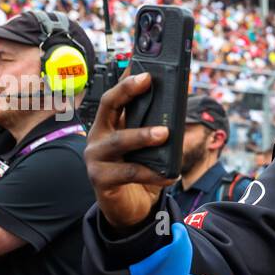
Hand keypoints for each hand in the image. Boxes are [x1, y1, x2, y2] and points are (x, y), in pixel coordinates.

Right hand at [83, 71, 176, 227]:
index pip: (116, 95)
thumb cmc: (139, 172)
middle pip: (108, 105)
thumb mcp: (148, 148)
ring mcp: (96, 157)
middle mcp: (98, 136)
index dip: (127, 78)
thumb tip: (178, 110)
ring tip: (164, 133)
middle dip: (127, 90)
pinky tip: (170, 175)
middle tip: (147, 80)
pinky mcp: (101, 179)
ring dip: (142, 135)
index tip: (143, 64)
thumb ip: (155, 128)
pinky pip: (129, 172)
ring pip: (119, 141)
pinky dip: (152, 173)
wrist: (129, 209)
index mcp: (109, 124)